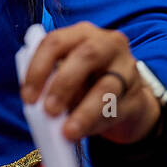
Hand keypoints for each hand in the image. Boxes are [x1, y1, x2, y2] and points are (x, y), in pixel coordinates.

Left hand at [20, 22, 161, 144]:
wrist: (126, 99)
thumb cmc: (87, 82)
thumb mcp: (68, 75)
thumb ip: (53, 80)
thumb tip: (38, 101)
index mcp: (81, 33)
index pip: (55, 42)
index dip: (38, 68)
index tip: (28, 97)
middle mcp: (107, 43)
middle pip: (85, 56)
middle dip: (62, 84)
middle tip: (48, 111)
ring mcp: (127, 68)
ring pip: (105, 88)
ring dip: (83, 112)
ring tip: (67, 132)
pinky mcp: (138, 95)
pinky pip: (116, 110)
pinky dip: (97, 123)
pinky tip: (84, 131)